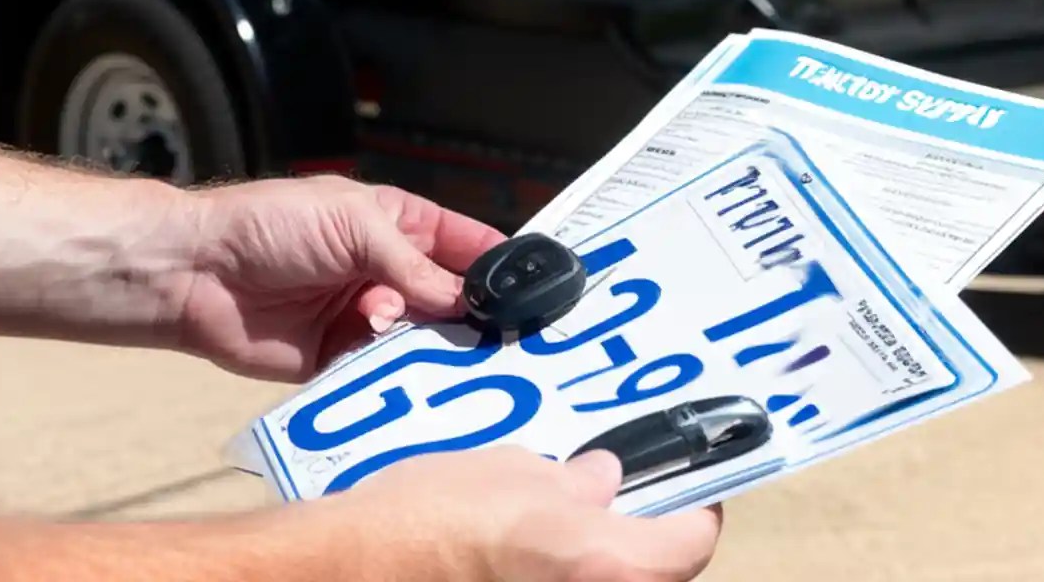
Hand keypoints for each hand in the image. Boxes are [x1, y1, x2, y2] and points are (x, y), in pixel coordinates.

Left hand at [176, 175, 505, 381]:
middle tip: (494, 335)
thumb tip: (465, 300)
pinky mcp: (341, 359)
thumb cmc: (270, 226)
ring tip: (421, 340)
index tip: (533, 291)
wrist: (195, 274)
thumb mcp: (354, 225)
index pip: (465, 245)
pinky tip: (399, 369)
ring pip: (422, 339)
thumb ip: (413, 265)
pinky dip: (394, 372)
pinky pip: (383, 371)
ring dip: (427, 342)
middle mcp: (389, 273)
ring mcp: (367, 317)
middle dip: (470, 315)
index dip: (498, 265)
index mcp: (398, 226)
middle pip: (451, 300)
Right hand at [275, 445, 723, 581]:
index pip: (694, 540)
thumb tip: (602, 482)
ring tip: (567, 527)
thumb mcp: (510, 472)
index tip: (684, 482)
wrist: (350, 572)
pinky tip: (528, 556)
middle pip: (658, 574)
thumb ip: (572, 481)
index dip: (693, 504)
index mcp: (611, 563)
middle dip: (646, 540)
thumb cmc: (430, 518)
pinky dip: (562, 575)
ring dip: (601, 560)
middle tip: (622, 502)